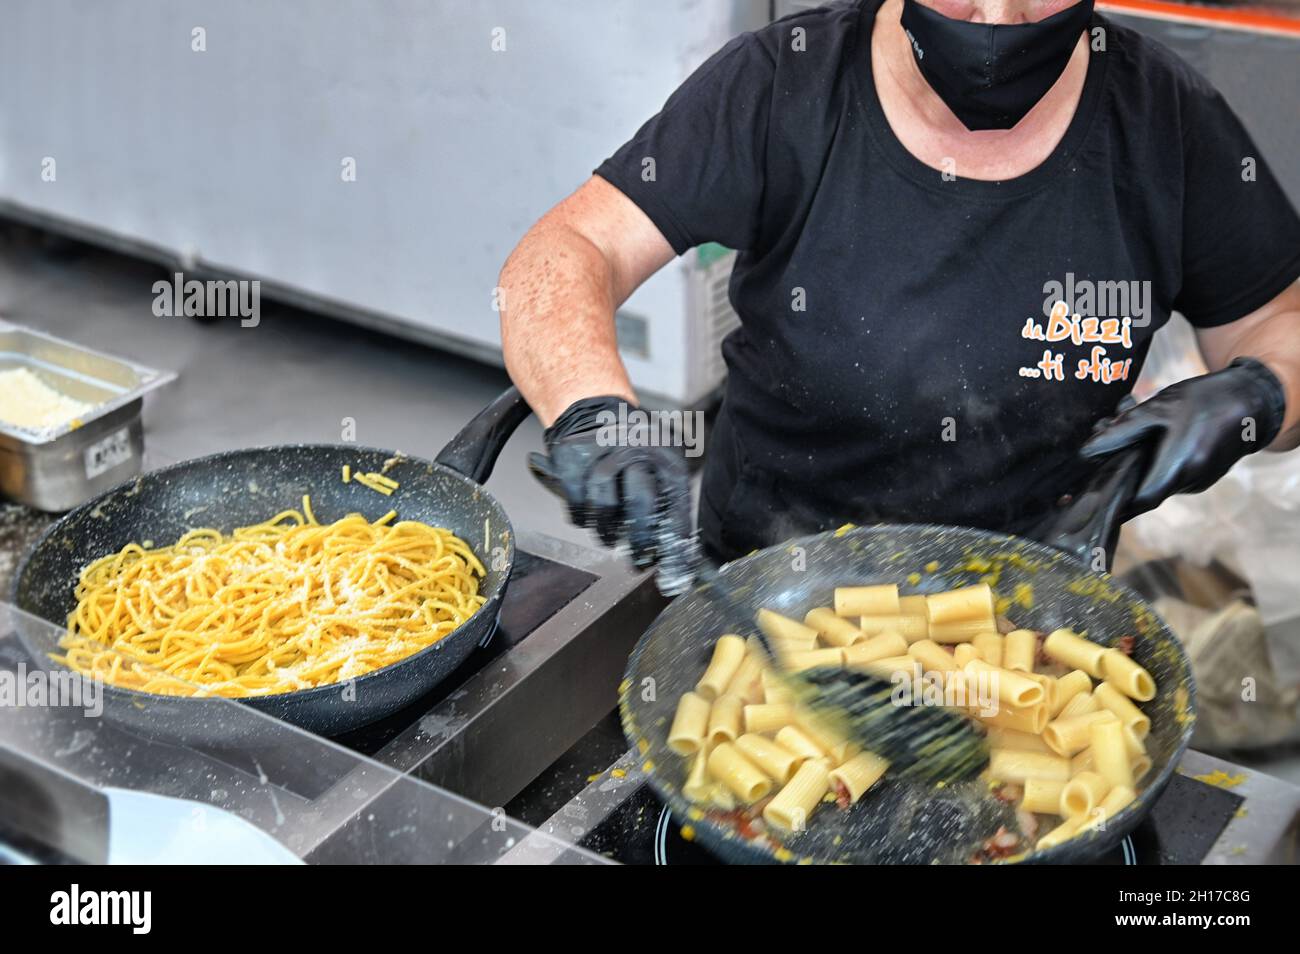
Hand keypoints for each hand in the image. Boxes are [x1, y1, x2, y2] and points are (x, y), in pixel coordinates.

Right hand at [528, 397, 697, 587]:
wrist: (593, 410)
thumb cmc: (630, 448)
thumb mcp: (659, 465)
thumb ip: (665, 503)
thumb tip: (677, 554)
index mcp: (666, 455)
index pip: (676, 505)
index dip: (675, 542)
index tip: (674, 571)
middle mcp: (637, 450)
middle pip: (641, 503)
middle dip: (640, 541)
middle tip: (639, 561)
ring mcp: (603, 453)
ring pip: (605, 505)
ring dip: (606, 532)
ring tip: (608, 538)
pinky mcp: (573, 458)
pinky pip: (576, 501)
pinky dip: (580, 518)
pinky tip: (586, 519)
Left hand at [1081, 358, 1285, 517]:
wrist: (1253, 399)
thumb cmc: (1205, 401)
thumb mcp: (1157, 408)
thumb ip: (1121, 432)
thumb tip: (1087, 453)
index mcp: (1179, 468)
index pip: (1137, 501)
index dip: (1112, 499)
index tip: (1089, 490)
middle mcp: (1190, 481)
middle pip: (1142, 485)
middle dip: (1117, 461)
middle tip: (1101, 431)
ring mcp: (1198, 480)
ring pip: (1155, 474)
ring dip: (1134, 451)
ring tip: (1121, 414)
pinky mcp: (1203, 473)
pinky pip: (1170, 469)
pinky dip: (1153, 451)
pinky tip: (1146, 421)